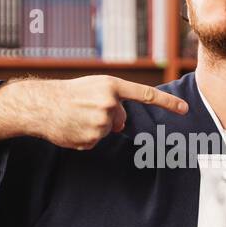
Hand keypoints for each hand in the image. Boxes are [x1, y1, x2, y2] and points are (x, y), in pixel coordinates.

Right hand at [0, 74, 187, 148]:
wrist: (41, 105)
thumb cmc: (68, 95)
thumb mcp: (94, 89)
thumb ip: (113, 101)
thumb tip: (122, 123)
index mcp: (111, 85)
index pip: (145, 95)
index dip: (166, 103)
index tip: (185, 109)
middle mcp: (109, 103)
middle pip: (120, 119)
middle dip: (108, 118)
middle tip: (85, 110)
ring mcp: (101, 122)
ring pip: (108, 130)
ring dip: (94, 127)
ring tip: (76, 118)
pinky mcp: (92, 138)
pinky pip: (96, 141)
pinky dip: (85, 137)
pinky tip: (72, 128)